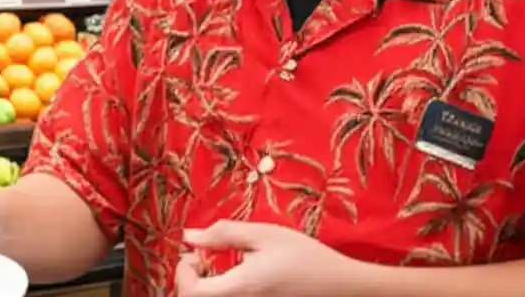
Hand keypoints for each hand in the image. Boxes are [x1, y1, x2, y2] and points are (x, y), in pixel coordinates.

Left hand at [175, 221, 373, 296]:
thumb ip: (224, 234)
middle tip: (202, 258)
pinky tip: (235, 278)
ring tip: (218, 267)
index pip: (191, 292)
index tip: (193, 254)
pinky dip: (221, 292)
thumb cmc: (307, 258)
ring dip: (206, 287)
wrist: (342, 286)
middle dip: (191, 280)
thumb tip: (190, 236)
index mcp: (240, 289)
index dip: (182, 272)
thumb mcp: (264, 235)